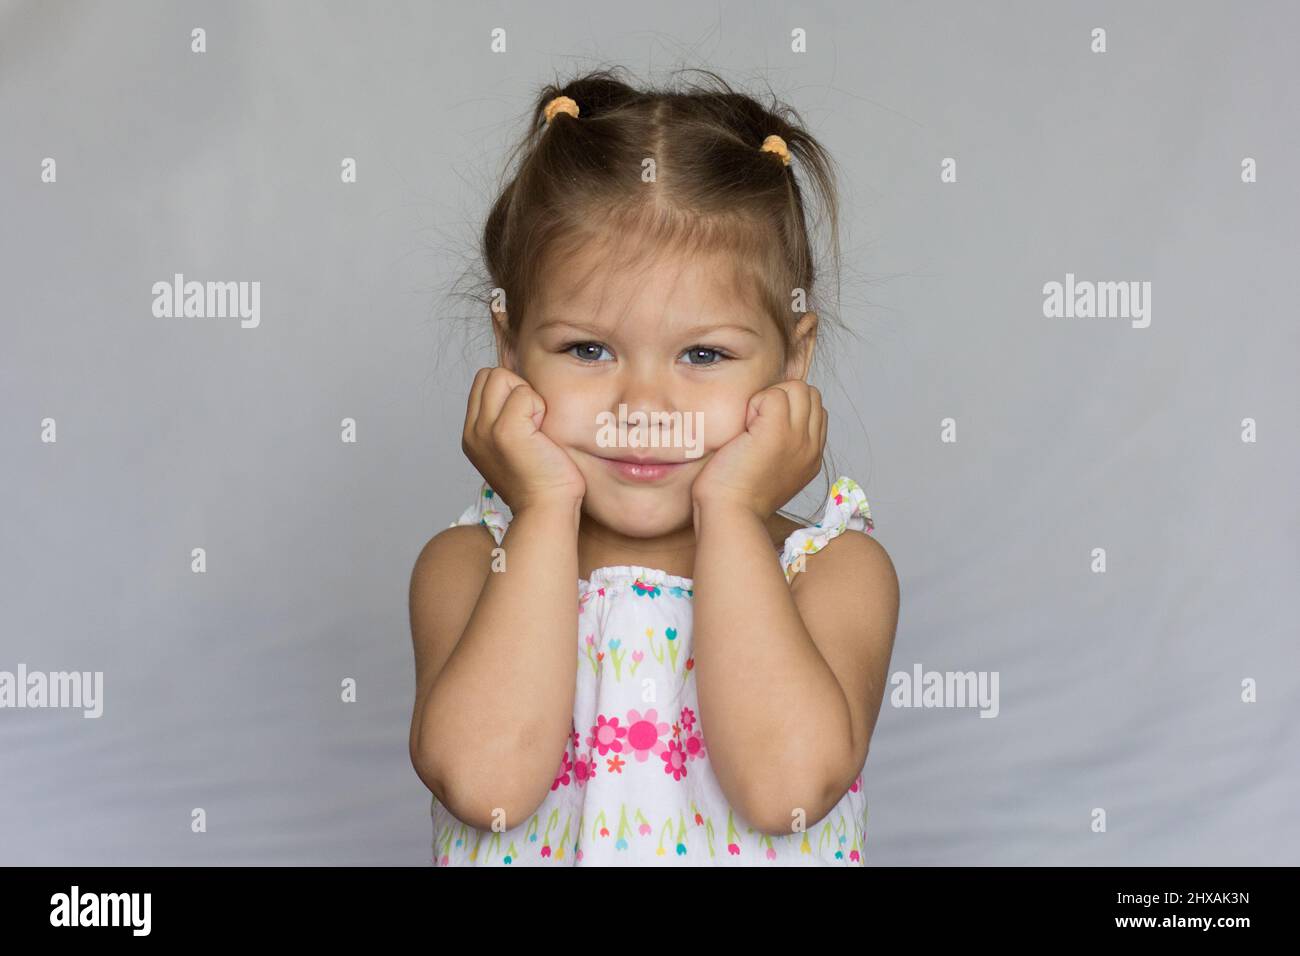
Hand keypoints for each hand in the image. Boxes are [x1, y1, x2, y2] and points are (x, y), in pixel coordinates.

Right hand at [461, 366, 585, 513]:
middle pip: (490, 374)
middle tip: (532, 424)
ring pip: (502, 377)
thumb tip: (520, 390)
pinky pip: (524, 392)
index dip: (510, 392)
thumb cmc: (543, 481)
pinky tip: (542, 436)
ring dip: (527, 397)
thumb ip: (506, 419)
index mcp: (472, 435)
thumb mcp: (513, 447)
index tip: (526, 423)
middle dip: (516, 389)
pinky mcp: (505, 431)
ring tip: (536, 430)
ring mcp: (485, 430)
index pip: (483, 382)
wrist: (547, 510)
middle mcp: (472, 431)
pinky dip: (540, 408)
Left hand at [691, 380, 826, 518]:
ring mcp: (797, 438)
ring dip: (770, 398)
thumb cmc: (737, 496)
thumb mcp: (773, 471)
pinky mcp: (777, 432)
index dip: (789, 408)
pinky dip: (754, 403)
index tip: (764, 430)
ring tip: (751, 426)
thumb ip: (783, 447)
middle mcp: (812, 446)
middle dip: (783, 397)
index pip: (816, 410)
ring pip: (798, 388)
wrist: (730, 515)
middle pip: (810, 393)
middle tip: (756, 425)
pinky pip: (773, 394)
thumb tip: (770, 421)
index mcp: (813, 456)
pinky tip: (744, 429)